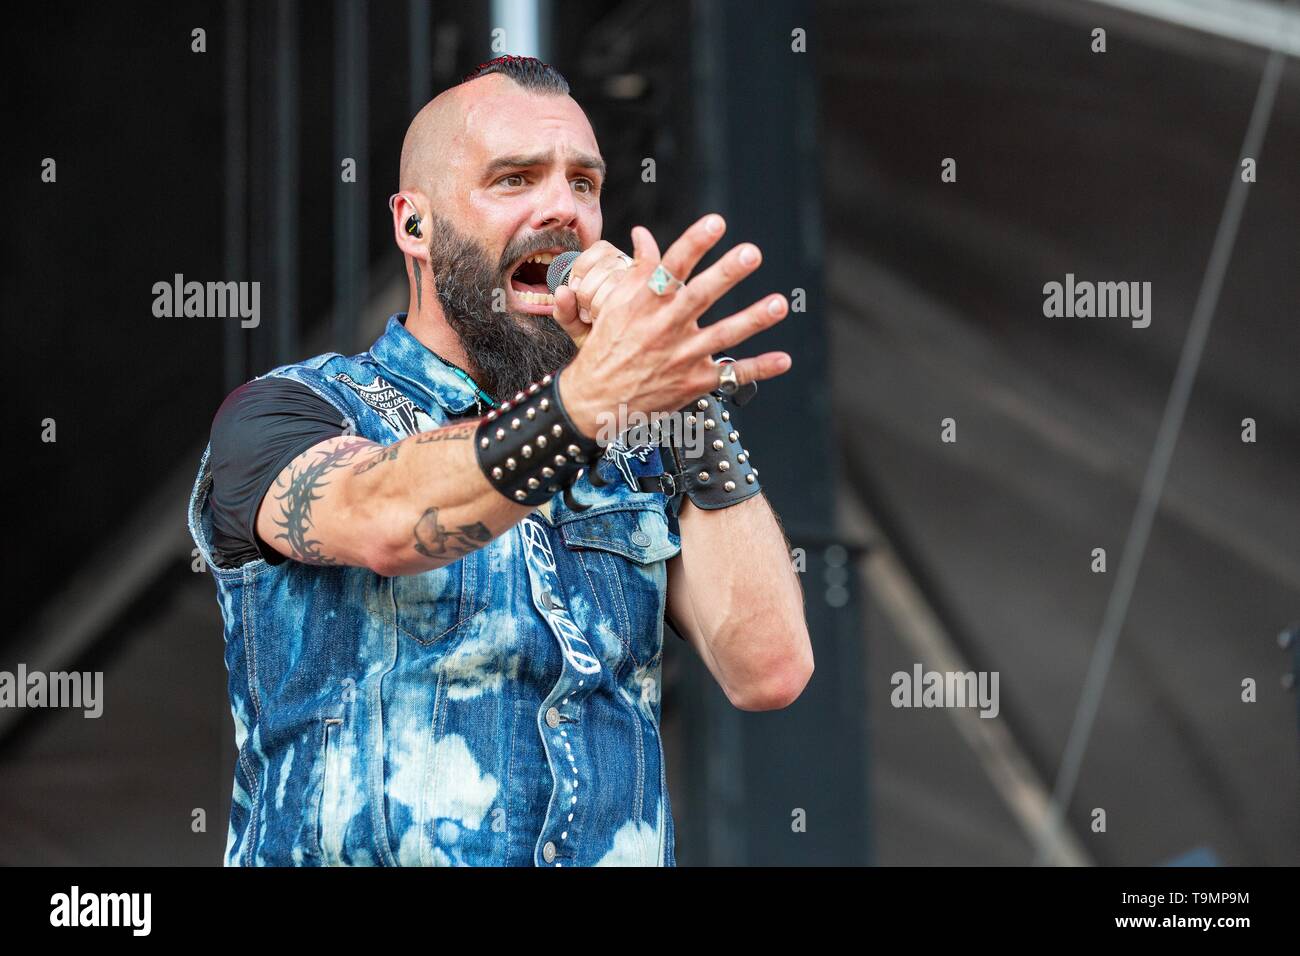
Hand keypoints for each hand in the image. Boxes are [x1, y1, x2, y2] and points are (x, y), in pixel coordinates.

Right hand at [556, 213, 792, 440]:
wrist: (595, 400)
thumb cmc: (605, 347)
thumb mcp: (611, 304)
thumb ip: (634, 268)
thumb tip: (643, 234)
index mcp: (644, 304)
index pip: (670, 268)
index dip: (693, 244)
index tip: (715, 223)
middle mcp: (665, 327)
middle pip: (699, 296)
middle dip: (726, 274)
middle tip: (751, 253)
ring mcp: (681, 356)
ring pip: (722, 335)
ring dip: (753, 319)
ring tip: (779, 304)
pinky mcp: (694, 382)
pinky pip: (731, 375)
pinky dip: (759, 368)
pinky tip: (783, 359)